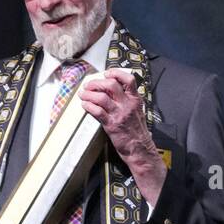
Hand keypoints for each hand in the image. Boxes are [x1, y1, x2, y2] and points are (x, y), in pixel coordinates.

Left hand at [80, 68, 165, 204]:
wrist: (140, 150)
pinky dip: (88, 106)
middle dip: (96, 83)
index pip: (129, 79)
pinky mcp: (111, 125)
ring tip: (83, 94)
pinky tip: (85, 106)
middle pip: (111, 85)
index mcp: (135, 100)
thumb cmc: (137, 132)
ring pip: (102, 97)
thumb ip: (127, 101)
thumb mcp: (137, 112)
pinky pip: (97, 111)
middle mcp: (128, 105)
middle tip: (89, 85)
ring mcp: (119, 114)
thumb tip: (112, 92)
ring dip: (89, 94)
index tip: (106, 74)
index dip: (116, 73)